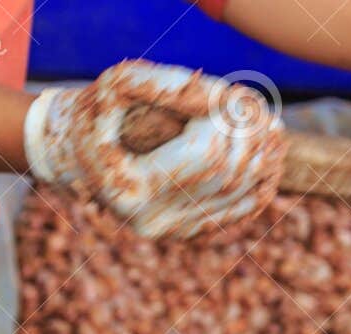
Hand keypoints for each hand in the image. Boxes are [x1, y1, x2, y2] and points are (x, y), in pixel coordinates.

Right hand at [24, 61, 284, 238]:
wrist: (77, 157)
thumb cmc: (96, 116)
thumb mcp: (116, 86)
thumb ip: (164, 84)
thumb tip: (220, 97)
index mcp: (133, 189)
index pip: (205, 156)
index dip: (231, 123)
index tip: (239, 93)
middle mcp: (155, 221)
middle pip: (227, 176)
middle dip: (251, 137)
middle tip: (262, 107)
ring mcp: (174, 233)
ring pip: (240, 196)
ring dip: (265, 158)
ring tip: (272, 126)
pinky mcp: (189, 233)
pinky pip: (239, 213)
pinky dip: (262, 184)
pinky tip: (272, 156)